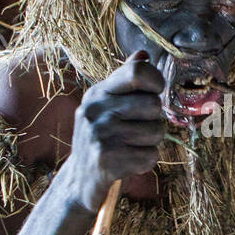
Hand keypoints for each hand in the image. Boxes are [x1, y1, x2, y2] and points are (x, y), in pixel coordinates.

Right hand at [65, 51, 165, 211]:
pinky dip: (145, 163)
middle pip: (154, 104)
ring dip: (150, 144)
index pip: (137, 72)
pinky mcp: (106, 159)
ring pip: (156, 132)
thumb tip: (144, 54)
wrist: (78, 180)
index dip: (156, 81)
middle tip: (137, 131)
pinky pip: (150, 156)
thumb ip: (125, 80)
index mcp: (98, 92)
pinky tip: (128, 163)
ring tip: (130, 148)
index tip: (155, 92)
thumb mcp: (106, 106)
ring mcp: (100, 134)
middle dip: (154, 121)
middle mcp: (96, 109)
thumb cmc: (100, 139)